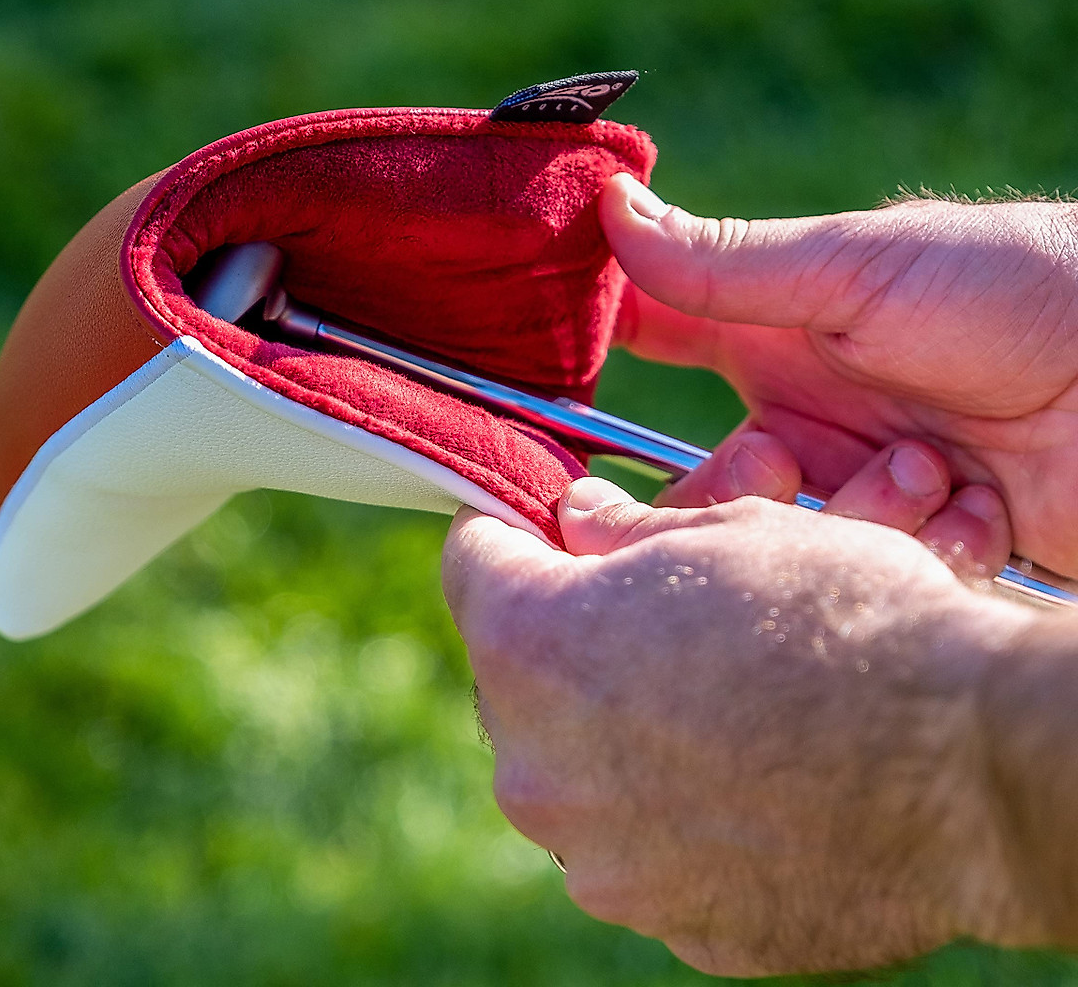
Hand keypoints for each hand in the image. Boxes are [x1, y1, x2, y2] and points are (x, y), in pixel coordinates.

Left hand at [443, 485, 1039, 975]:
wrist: (973, 767)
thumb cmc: (847, 624)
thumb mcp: (730, 533)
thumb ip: (623, 533)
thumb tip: (577, 522)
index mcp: (533, 646)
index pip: (473, 559)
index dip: (514, 530)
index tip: (552, 528)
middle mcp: (540, 768)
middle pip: (517, 674)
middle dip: (570, 634)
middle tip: (655, 612)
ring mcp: (602, 862)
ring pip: (574, 769)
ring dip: (618, 729)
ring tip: (717, 696)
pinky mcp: (672, 922)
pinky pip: (640, 845)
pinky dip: (672, 808)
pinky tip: (752, 777)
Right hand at [601, 177, 1077, 574]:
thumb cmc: (1019, 290)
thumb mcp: (858, 270)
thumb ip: (725, 263)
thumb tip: (608, 205)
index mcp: (780, 339)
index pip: (657, 345)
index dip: (600, 367)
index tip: (549, 396)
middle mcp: (812, 420)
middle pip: (708, 488)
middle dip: (743, 489)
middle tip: (788, 465)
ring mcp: (866, 489)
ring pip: (787, 546)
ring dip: (860, 515)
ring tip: (940, 473)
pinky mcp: (923, 551)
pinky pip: (874, 581)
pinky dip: (931, 550)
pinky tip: (991, 512)